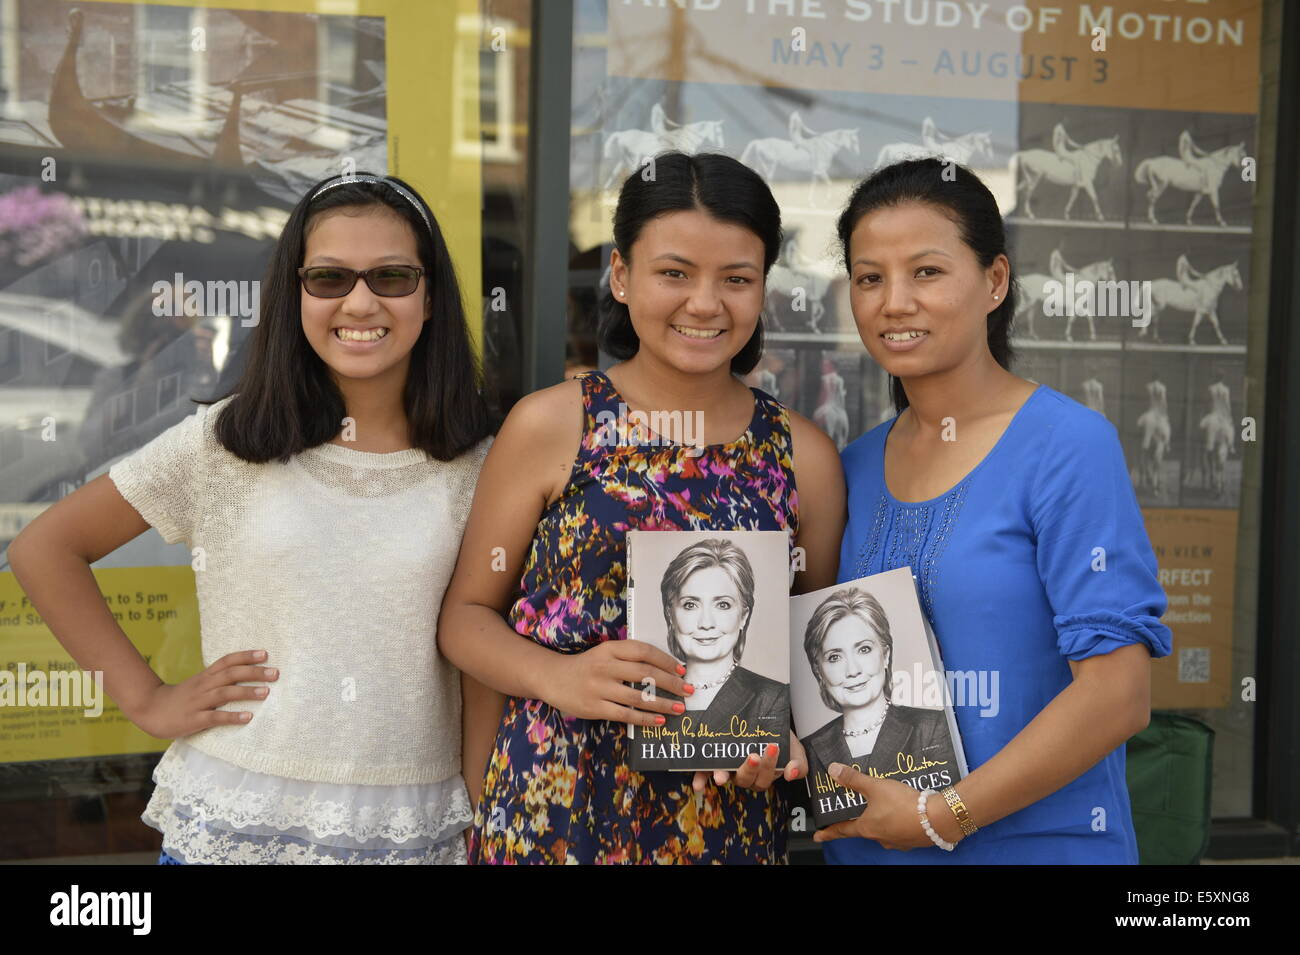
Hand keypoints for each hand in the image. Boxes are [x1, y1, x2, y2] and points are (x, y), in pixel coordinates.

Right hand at [128, 650, 277, 739]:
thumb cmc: (181, 698)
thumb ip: (219, 680)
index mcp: (205, 675)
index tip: (265, 654)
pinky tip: (247, 717)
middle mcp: (203, 685)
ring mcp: (198, 702)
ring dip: (247, 692)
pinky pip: (215, 717)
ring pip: (225, 693)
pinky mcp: (194, 719)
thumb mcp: (199, 683)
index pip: (227, 661)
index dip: (246, 656)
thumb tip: (248, 675)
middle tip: (275, 673)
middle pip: (230, 674)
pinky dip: (232, 717)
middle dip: (254, 672)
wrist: (150, 710)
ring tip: (266, 692)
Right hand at [547, 639, 691, 724]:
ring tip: (679, 708)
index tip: (682, 670)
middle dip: (671, 683)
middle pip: (646, 673)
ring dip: (663, 703)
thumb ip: (628, 657)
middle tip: (688, 690)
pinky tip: (660, 721)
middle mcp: (605, 666)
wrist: (553, 678)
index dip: (666, 660)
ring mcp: (599, 687)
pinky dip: (645, 718)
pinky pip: (626, 714)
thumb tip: (665, 670)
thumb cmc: (587, 666)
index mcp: (610, 649)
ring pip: (638, 696)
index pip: (644, 651)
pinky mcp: (595, 708)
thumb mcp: (605, 653)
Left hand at [691, 732, 807, 792]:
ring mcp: (729, 769)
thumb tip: (791, 774)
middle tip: (754, 756)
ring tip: (721, 777)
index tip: (773, 747)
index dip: (770, 766)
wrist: (763, 716)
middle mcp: (745, 775)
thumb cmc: (779, 735)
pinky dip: (701, 778)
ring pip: (727, 776)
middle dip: (750, 769)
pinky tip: (697, 785)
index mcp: (764, 776)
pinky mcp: (713, 761)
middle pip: (747, 780)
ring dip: (723, 777)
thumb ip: (798, 763)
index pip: (766, 778)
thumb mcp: (794, 748)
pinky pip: (705, 772)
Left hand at [811, 763, 960, 849]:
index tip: (818, 836)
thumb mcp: (876, 786)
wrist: (938, 819)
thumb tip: (833, 770)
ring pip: (882, 829)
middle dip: (858, 819)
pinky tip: (902, 811)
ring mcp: (896, 842)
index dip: (829, 832)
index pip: (842, 830)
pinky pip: (898, 830)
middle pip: (862, 829)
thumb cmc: (903, 803)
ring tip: (882, 805)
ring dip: (880, 819)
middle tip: (855, 810)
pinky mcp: (912, 840)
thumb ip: (854, 778)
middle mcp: (879, 838)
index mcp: (867, 828)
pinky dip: (896, 821)